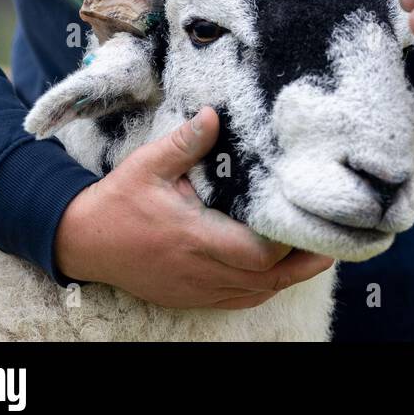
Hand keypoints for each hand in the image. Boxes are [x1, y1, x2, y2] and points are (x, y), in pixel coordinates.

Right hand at [54, 106, 333, 308]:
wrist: (80, 240)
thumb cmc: (117, 200)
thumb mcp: (147, 165)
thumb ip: (185, 142)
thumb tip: (214, 114)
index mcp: (193, 238)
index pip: (256, 253)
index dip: (287, 243)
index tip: (306, 218)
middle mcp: (198, 270)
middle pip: (266, 279)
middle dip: (302, 263)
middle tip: (332, 240)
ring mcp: (194, 288)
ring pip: (255, 293)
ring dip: (287, 277)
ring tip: (316, 254)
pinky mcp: (188, 296)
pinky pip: (237, 300)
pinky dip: (262, 288)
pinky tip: (278, 271)